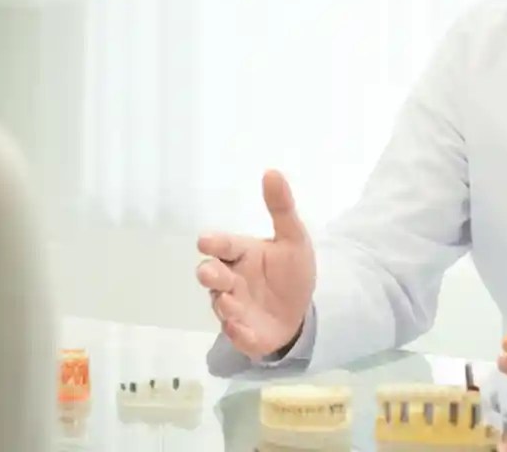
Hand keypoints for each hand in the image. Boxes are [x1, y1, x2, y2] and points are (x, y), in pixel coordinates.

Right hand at [196, 170, 315, 358]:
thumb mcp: (293, 238)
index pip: (224, 245)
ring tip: (229, 301)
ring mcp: (235, 307)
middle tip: (211, 272)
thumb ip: (281, 208)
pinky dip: (238, 333)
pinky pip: (237, 334)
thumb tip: (272, 171)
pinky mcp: (244, 333)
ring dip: (224, 304)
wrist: (301, 312)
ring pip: (222, 305)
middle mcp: (231, 279)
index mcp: (241, 254)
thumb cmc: (290, 271)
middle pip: (213, 275)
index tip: (206, 241)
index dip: (215, 244)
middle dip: (210, 274)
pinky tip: (241, 329)